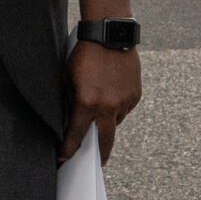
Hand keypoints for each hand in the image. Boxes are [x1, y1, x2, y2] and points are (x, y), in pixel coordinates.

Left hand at [60, 41, 140, 165]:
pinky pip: (125, 109)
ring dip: (107, 122)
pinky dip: (117, 108)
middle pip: (105, 141)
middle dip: (99, 155)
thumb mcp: (67, 78)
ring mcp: (125, 102)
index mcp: (87, 103)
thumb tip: (71, 120)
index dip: (69, 148)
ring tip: (99, 111)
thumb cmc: (83, 55)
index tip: (64, 158)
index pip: (76, 134)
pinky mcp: (136, 95)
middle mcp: (108, 106)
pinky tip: (110, 96)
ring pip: (115, 122)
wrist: (109, 35)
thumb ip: (70, 101)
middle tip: (96, 163)